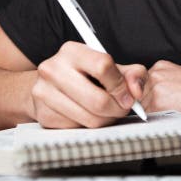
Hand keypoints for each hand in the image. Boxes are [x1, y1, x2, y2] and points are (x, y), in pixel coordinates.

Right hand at [30, 41, 145, 127]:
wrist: (50, 84)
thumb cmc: (86, 74)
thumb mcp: (111, 66)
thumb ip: (132, 74)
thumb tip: (136, 92)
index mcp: (72, 51)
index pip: (103, 66)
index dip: (121, 85)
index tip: (128, 95)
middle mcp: (53, 69)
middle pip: (98, 100)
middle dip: (118, 109)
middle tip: (122, 108)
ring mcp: (45, 93)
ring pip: (90, 119)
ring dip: (106, 120)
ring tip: (107, 111)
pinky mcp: (44, 115)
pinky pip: (78, 129)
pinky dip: (90, 126)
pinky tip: (89, 114)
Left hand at [142, 60, 180, 116]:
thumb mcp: (179, 80)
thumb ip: (161, 84)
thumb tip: (144, 99)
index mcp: (161, 66)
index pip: (141, 85)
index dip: (149, 97)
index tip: (163, 102)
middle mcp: (156, 73)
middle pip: (139, 96)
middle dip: (149, 105)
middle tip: (172, 107)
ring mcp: (156, 86)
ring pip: (142, 107)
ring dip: (153, 113)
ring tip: (175, 110)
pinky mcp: (158, 100)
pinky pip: (148, 116)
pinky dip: (158, 120)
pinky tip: (174, 115)